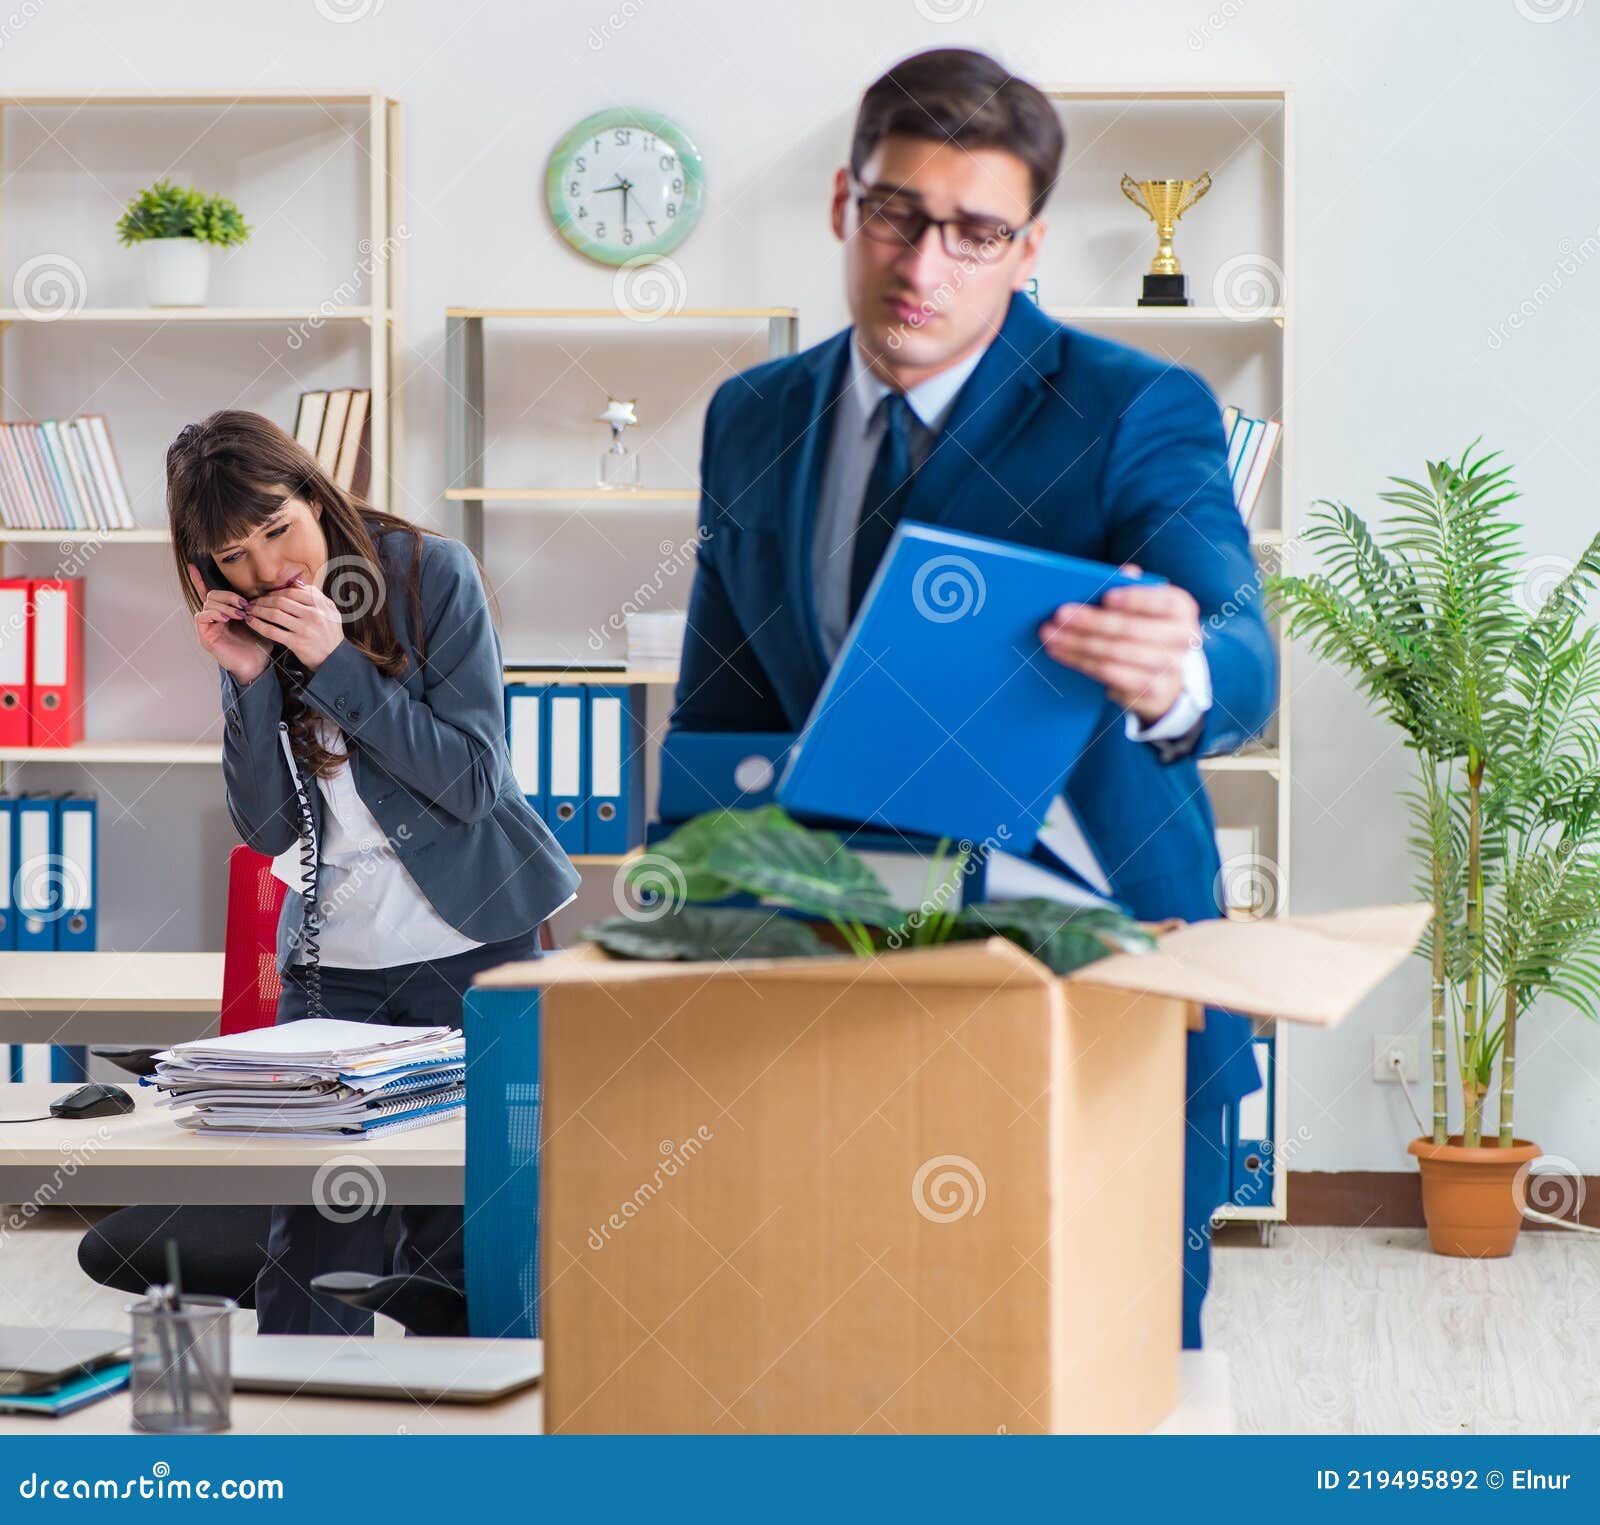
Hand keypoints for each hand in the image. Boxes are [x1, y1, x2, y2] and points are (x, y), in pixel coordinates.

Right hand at [187, 562, 269, 684]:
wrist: (258, 664)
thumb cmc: (260, 643)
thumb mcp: (261, 618)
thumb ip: (257, 604)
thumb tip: (268, 588)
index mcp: (224, 612)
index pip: (210, 592)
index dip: (200, 579)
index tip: (193, 564)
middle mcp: (214, 618)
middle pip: (212, 594)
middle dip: (228, 595)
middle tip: (244, 604)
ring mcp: (208, 627)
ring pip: (208, 602)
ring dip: (225, 605)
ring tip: (241, 614)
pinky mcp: (205, 636)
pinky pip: (202, 616)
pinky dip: (215, 613)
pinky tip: (227, 618)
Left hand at [241, 575, 346, 671]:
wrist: (335, 657)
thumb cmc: (330, 633)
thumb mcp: (330, 611)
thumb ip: (316, 595)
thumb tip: (297, 583)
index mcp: (321, 605)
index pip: (293, 592)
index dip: (275, 591)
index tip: (267, 595)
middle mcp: (314, 615)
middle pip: (281, 601)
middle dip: (263, 600)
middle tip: (253, 602)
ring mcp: (305, 629)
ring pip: (274, 614)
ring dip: (258, 610)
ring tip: (249, 610)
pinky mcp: (297, 643)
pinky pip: (272, 631)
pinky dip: (258, 625)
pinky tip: (251, 622)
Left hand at [1037, 562, 1200, 723]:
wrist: (1159, 676)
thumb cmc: (1143, 628)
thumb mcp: (1141, 606)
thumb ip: (1132, 587)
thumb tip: (1126, 571)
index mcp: (1181, 609)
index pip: (1164, 602)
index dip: (1135, 600)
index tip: (1106, 597)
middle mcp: (1183, 638)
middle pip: (1131, 629)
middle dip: (1090, 622)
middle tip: (1058, 615)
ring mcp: (1170, 667)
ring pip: (1115, 653)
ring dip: (1077, 644)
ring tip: (1050, 635)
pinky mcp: (1152, 691)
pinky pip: (1109, 674)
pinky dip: (1080, 662)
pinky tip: (1060, 652)